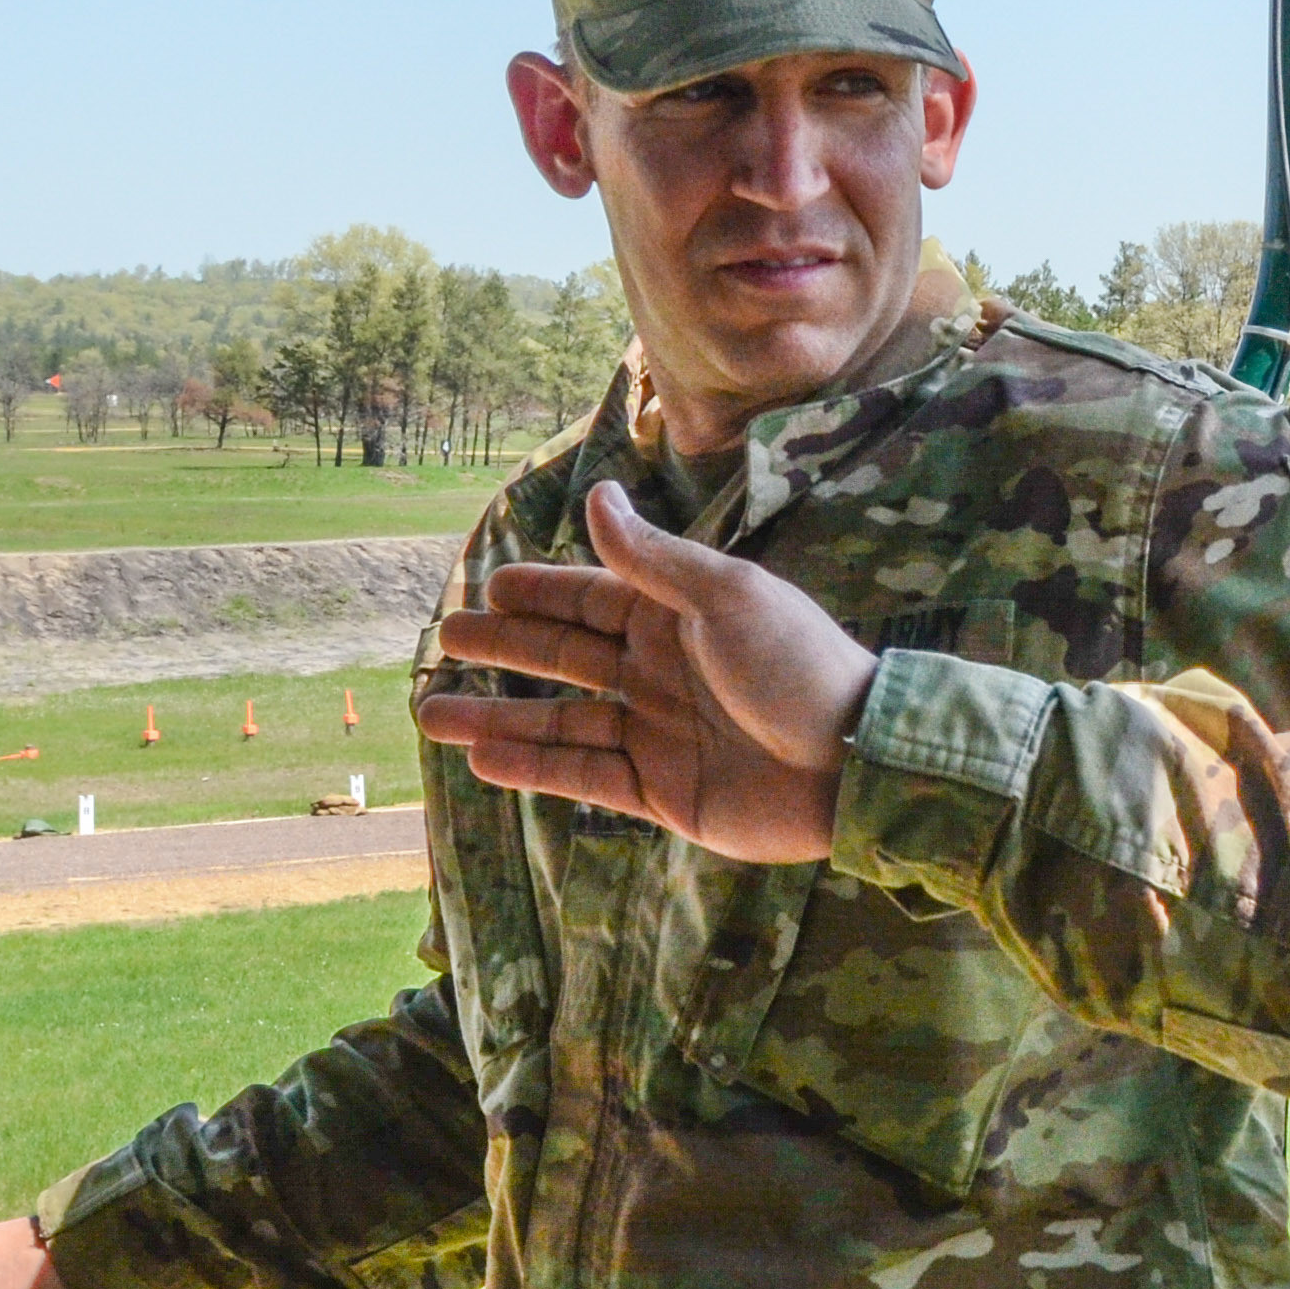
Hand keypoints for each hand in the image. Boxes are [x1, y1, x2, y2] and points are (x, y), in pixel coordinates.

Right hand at [415, 482, 877, 859]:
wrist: (855, 763)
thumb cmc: (800, 667)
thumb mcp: (726, 597)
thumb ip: (652, 559)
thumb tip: (597, 495)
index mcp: (679, 618)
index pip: (593, 598)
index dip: (541, 592)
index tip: (488, 585)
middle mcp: (661, 672)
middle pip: (566, 656)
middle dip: (506, 647)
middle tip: (445, 639)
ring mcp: (659, 734)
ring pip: (561, 722)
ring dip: (499, 716)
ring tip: (434, 712)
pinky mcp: (663, 793)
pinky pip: (584, 777)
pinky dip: (534, 767)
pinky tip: (484, 757)